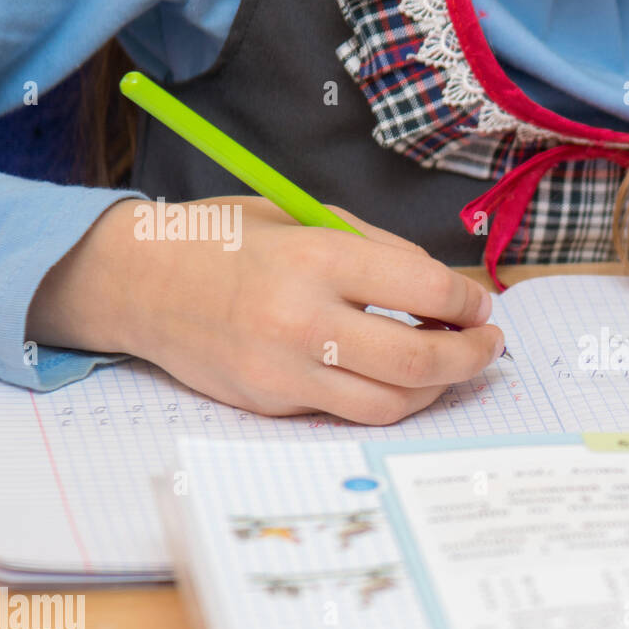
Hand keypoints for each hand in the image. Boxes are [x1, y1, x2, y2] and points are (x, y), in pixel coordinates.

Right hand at [28, 196, 502, 423]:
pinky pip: (348, 411)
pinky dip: (387, 397)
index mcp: (317, 258)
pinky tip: (399, 376)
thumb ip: (380, 252)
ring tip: (452, 366)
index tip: (481, 306)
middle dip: (471, 357)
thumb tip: (447, 291)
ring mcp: (284, 370)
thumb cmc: (230, 241)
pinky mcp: (272, 403)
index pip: (424, 288)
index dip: (468, 303)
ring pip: (391, 402)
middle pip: (418, 360)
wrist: (139, 283)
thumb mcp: (306, 218)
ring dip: (438, 389)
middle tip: (489, 346)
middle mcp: (303, 320)